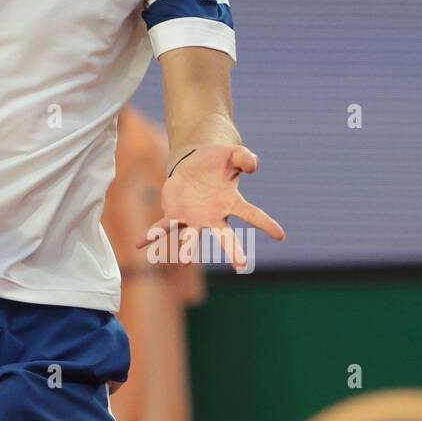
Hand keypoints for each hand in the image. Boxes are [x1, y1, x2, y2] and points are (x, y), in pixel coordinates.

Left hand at [134, 144, 283, 270]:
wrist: (194, 163)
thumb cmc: (218, 161)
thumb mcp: (234, 154)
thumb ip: (246, 158)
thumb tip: (254, 166)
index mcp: (232, 202)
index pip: (252, 214)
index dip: (266, 224)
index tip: (281, 235)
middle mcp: (214, 216)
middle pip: (225, 235)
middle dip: (232, 250)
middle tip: (242, 267)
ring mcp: (194, 218)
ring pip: (192, 237)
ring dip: (188, 250)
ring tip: (185, 262)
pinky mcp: (175, 214)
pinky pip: (163, 227)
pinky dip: (152, 235)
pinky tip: (140, 244)